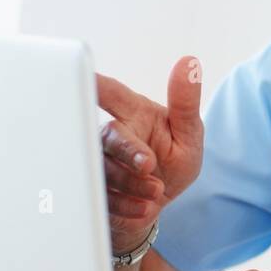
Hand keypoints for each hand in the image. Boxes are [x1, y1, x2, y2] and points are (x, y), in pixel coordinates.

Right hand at [96, 57, 203, 253]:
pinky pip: (102, 197)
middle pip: (108, 135)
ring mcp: (99, 162)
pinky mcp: (93, 189)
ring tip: (156, 191)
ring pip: (104, 169)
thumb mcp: (190, 133)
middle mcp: (110, 134)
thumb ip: (186, 102)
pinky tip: (145, 207)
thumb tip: (189, 62)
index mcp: (132, 113)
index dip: (91, 82)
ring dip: (133, 183)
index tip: (80, 76)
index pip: (108, 91)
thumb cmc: (174, 159)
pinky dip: (127, 205)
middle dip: (128, 151)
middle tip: (149, 165)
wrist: (158, 204)